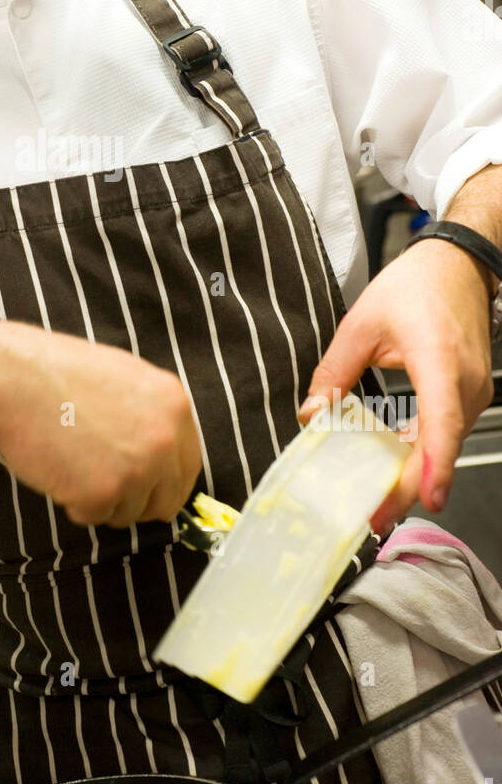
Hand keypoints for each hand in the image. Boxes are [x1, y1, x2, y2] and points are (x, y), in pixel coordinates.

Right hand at [0, 321, 202, 527]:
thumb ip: (151, 416)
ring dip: (101, 498)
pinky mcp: (104, 493)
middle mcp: (165, 439)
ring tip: (72, 460)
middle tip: (102, 483)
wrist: (14, 379)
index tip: (146, 487)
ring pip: (129, 512)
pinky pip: (94, 517)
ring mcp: (138, 468)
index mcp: (174, 406)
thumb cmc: (57, 373)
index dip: (164, 482)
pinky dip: (73, 503)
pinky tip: (58, 468)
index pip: (188, 466)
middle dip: (136, 499)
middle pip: (167, 499)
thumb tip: (161, 454)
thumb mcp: (125, 379)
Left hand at [296, 240, 493, 532]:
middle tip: (373, 517)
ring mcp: (473, 391)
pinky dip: (423, 454)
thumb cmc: (415, 287)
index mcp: (438, 360)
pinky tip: (393, 467)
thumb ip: (334, 373)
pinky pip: (446, 433)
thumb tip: (311, 414)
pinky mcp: (469, 395)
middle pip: (440, 448)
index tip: (427, 498)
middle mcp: (464, 382)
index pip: (441, 421)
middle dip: (408, 488)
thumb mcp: (361, 325)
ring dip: (414, 475)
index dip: (435, 463)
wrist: (457, 266)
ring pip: (444, 446)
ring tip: (376, 501)